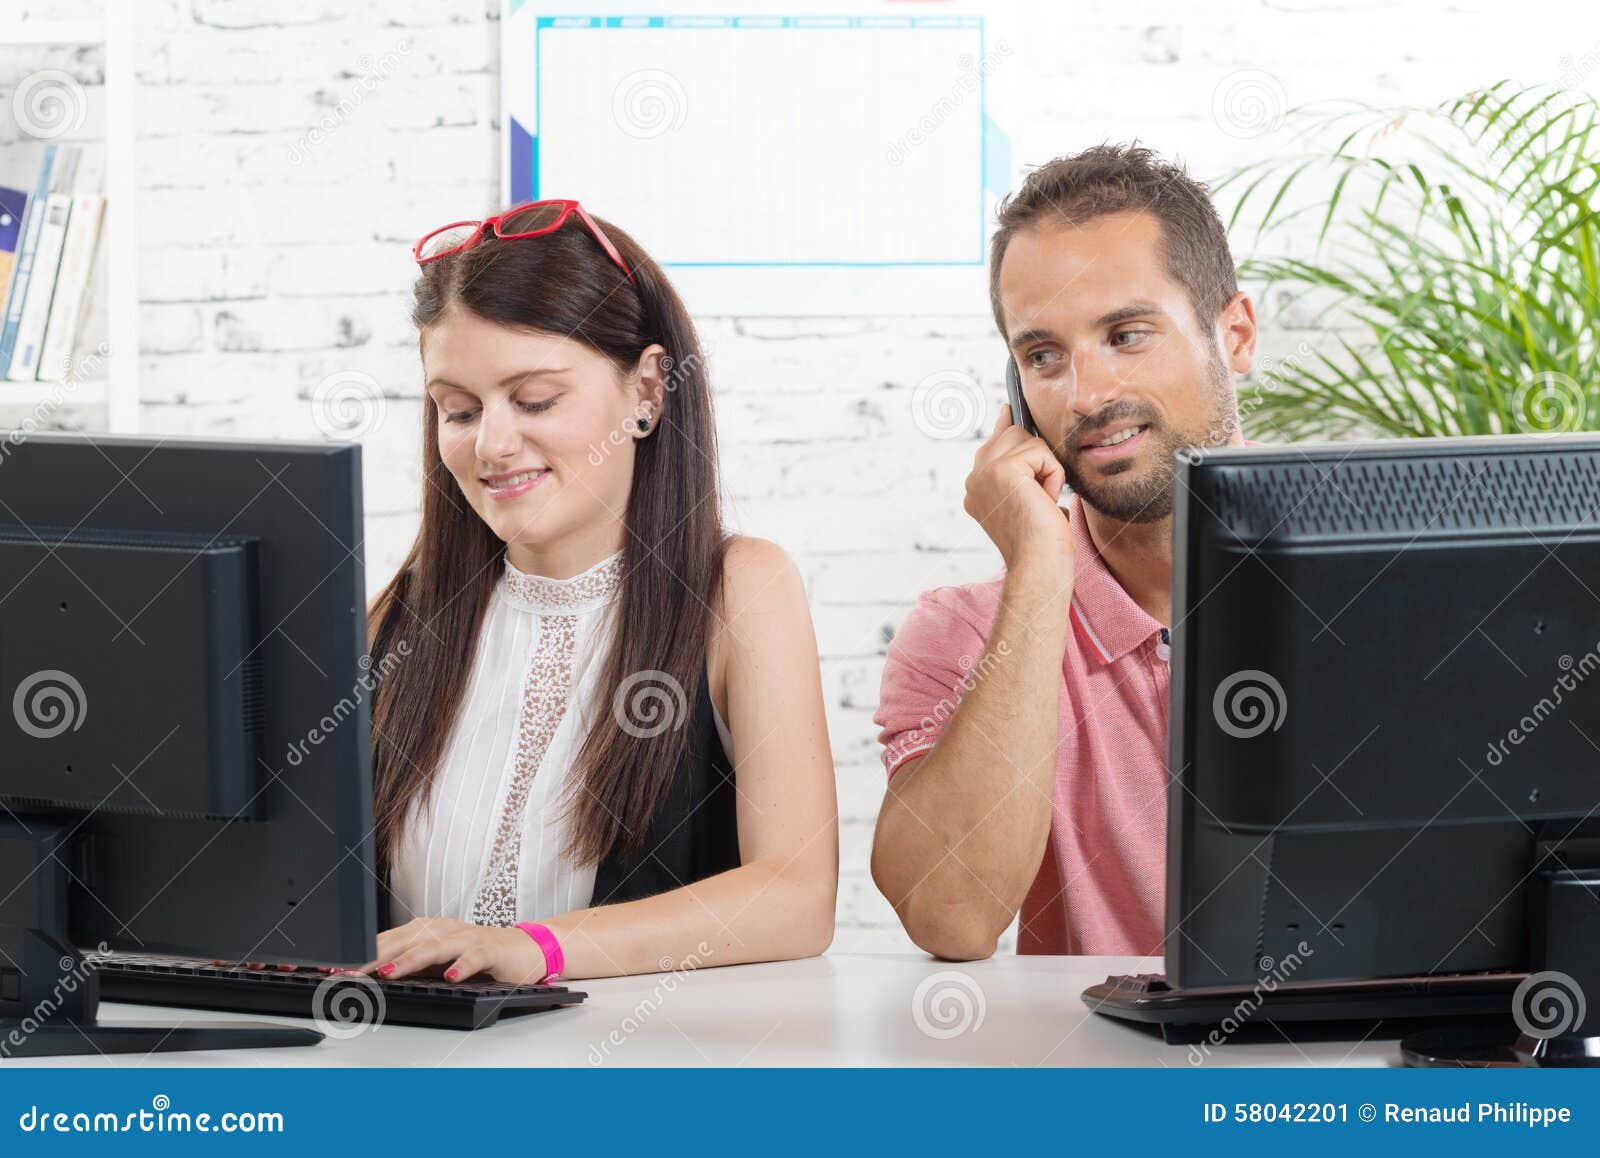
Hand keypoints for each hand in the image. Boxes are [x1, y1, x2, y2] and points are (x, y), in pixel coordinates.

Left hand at [357, 917, 547, 983]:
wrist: (527, 949)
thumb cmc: (479, 956)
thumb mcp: (437, 962)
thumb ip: (410, 966)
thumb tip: (372, 978)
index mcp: (427, 929)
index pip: (388, 940)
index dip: (362, 954)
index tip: (337, 969)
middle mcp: (444, 929)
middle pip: (404, 941)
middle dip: (375, 958)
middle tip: (351, 973)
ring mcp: (466, 937)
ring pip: (434, 947)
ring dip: (410, 960)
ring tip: (389, 973)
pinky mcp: (490, 949)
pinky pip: (473, 957)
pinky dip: (461, 966)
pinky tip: (451, 977)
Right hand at [963, 404, 1073, 573]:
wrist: (1039, 566)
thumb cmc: (1041, 541)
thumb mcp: (1027, 496)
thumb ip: (1019, 464)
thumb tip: (1013, 421)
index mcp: (975, 487)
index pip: (993, 441)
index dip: (1006, 426)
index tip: (1010, 408)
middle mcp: (973, 479)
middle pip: (1011, 434)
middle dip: (1035, 457)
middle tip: (1039, 495)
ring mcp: (983, 473)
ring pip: (1026, 439)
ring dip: (1046, 468)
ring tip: (1041, 500)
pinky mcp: (1002, 469)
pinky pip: (1041, 452)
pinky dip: (1052, 476)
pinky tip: (1045, 501)